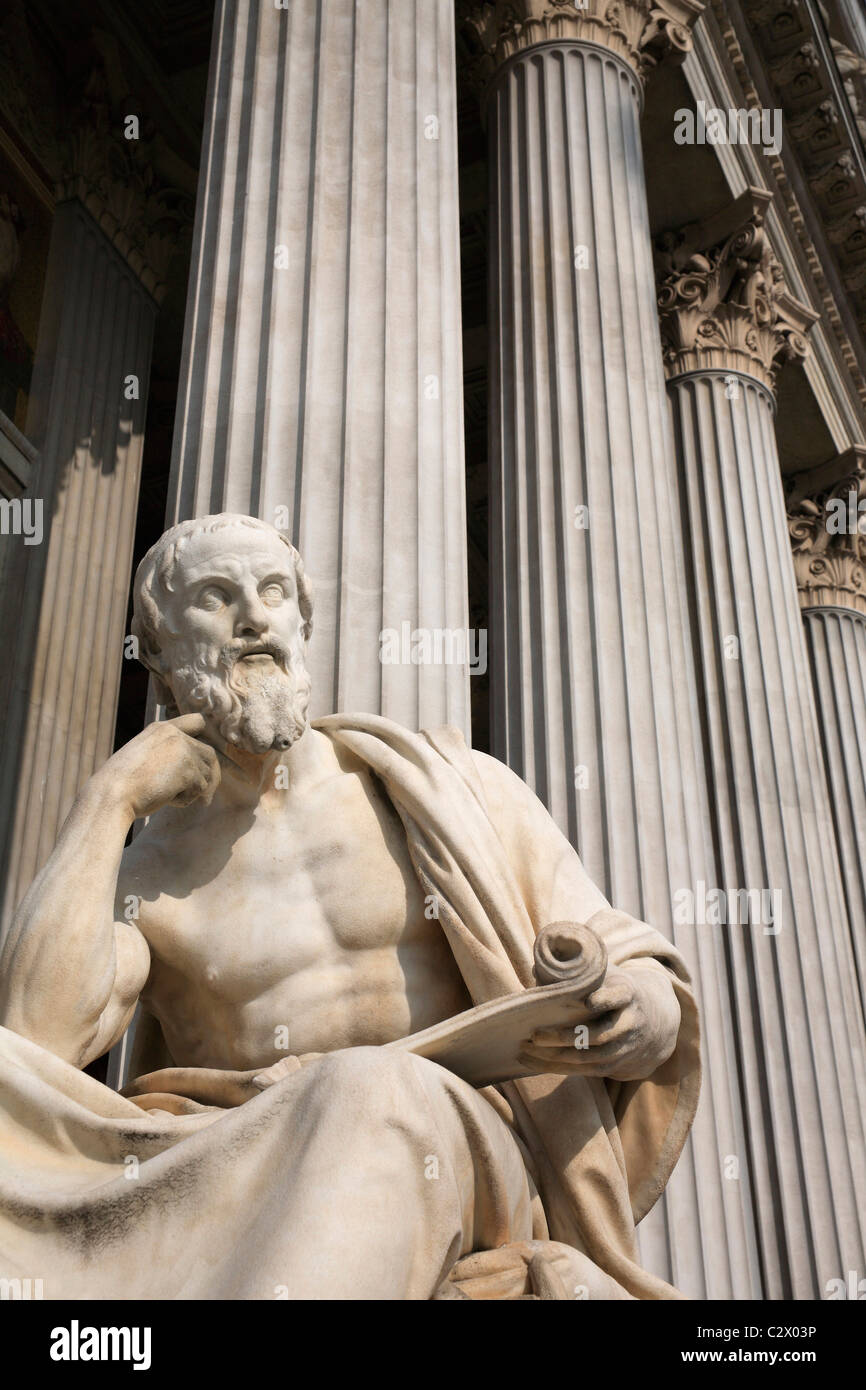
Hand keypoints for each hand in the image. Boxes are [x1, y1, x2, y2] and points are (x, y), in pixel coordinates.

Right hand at [95, 714, 221, 821]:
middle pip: (209, 754)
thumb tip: (196, 773)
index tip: (201, 759)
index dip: (203, 739)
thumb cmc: (122, 783)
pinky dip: (186, 800)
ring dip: (192, 790)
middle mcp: (176, 735)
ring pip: (206, 775)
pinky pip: (200, 790)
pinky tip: (166, 800)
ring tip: (168, 796)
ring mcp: (184, 751)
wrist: (112, 793)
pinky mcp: (189, 770)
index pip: (197, 721)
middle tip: (204, 797)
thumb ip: (168, 755)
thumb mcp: (144, 758)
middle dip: (210, 775)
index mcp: (161, 728)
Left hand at [518, 964, 680, 1080]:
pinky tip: (534, 1062)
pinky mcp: (615, 1065)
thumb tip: (537, 968)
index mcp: (628, 994)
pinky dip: (558, 1068)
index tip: (589, 1002)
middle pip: (599, 1034)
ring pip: (590, 1057)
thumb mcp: (606, 974)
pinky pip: (585, 1070)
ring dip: (557, 1056)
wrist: (651, 1021)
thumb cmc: (614, 990)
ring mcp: (624, 1047)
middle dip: (566, 1036)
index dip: (605, 1000)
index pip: (618, 997)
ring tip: (528, 1049)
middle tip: (535, 1033)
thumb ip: (578, 970)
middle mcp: (630, 1023)